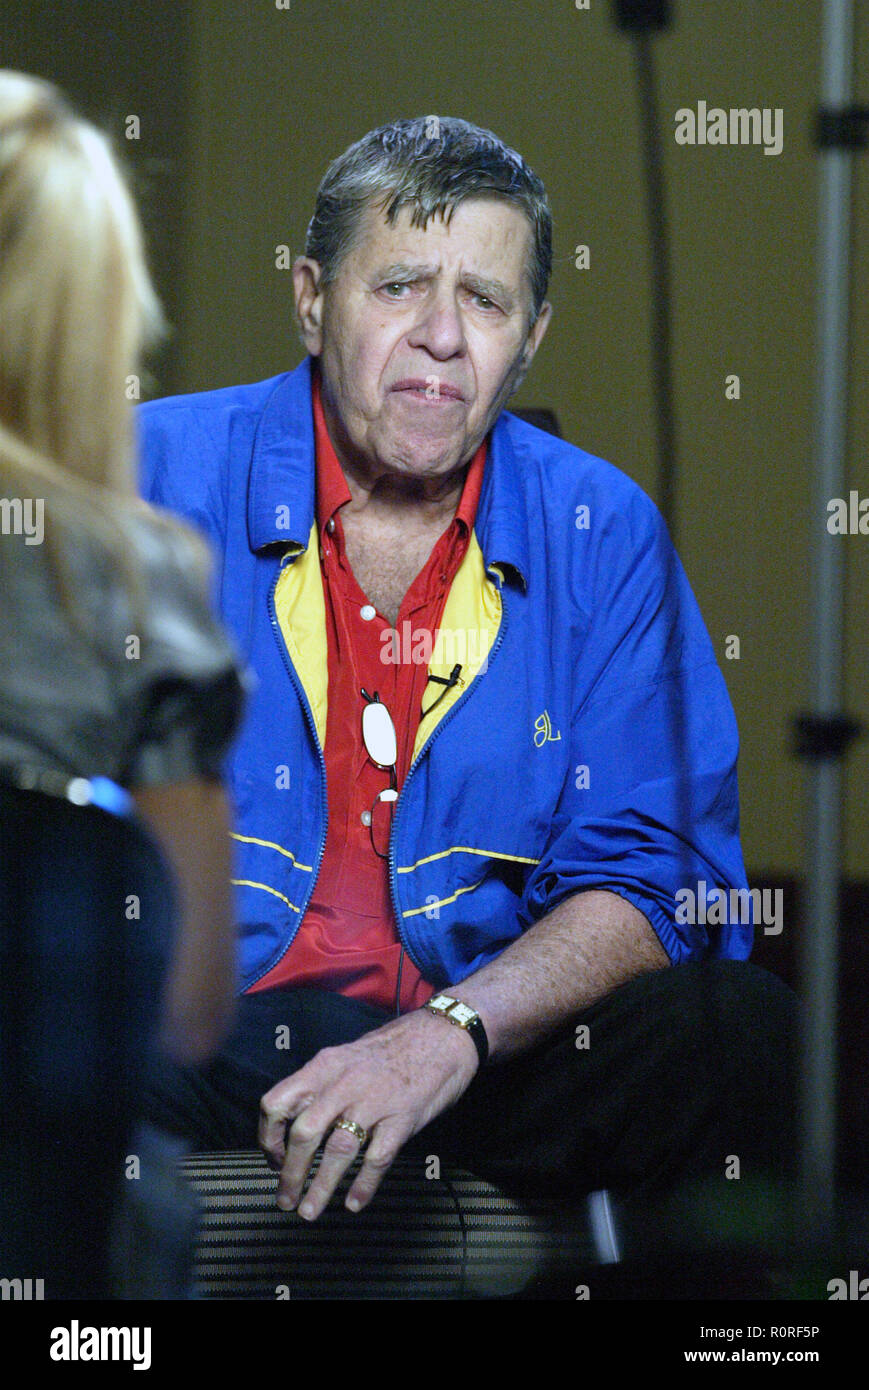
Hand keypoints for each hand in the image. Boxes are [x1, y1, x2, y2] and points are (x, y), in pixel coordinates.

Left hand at [258, 1007, 478, 1219]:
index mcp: (324, 1066)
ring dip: (320, 1186)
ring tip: (310, 1211)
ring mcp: (374, 1101)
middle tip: (285, 1199)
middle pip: (305, 1133)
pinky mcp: (402, 1118)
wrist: (443, 1035)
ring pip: (338, 1150)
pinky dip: (363, 1185)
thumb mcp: (346, 1056)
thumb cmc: (393, 1048)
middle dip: (291, 1173)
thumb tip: (295, 1123)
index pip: (278, 1102)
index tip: (274, 1160)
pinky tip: (354, 1203)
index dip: (269, 1137)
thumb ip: (321, 1086)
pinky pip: (377, 1159)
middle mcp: (344, 1083)